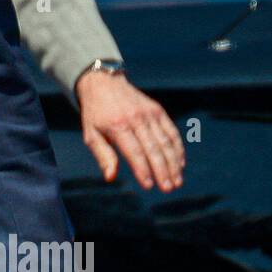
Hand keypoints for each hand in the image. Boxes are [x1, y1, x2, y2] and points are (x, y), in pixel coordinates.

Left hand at [76, 69, 183, 190]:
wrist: (104, 83)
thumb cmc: (95, 114)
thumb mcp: (91, 134)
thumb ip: (103, 156)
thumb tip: (111, 177)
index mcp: (117, 125)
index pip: (134, 151)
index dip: (143, 170)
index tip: (149, 186)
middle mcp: (136, 119)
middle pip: (153, 148)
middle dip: (163, 170)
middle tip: (168, 188)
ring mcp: (149, 113)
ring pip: (165, 141)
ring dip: (173, 163)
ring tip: (177, 181)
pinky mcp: (158, 110)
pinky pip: (171, 132)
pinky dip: (177, 148)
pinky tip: (180, 164)